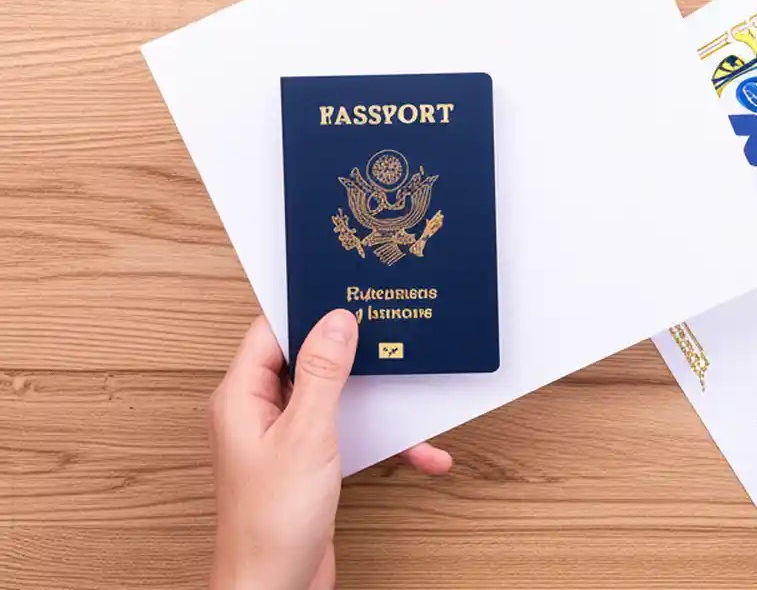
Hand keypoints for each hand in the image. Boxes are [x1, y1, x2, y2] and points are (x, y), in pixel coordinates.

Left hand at [209, 310, 452, 589]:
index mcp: (241, 397)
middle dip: (353, 351)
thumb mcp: (306, 436)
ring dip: (376, 400)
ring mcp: (284, 439)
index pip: (272, 331)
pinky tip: (419, 450)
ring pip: (336, 398)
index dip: (308, 309)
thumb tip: (334, 320)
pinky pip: (349, 433)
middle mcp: (259, 413)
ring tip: (413, 391)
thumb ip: (321, 374)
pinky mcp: (308, 463)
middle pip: (308, 359)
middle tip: (388, 332)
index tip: (347, 293)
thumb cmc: (271, 524)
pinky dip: (383, 440)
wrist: (274, 589)